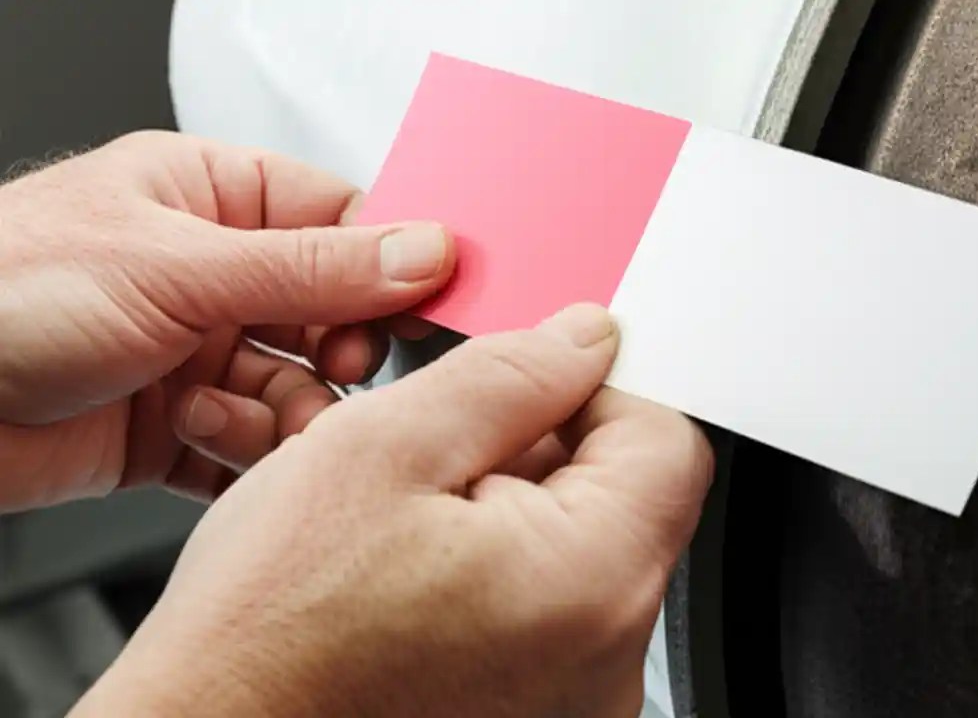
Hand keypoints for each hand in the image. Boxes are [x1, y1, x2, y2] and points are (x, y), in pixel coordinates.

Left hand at [0, 131, 453, 508]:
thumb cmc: (3, 291)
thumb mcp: (177, 268)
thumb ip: (313, 267)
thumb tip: (423, 250)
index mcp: (215, 198)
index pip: (346, 219)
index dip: (396, 262)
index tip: (434, 303)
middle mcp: (215, 273)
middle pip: (337, 314)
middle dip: (338, 350)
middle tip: (334, 365)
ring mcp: (200, 349)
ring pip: (304, 390)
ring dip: (281, 411)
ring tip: (226, 408)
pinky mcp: (183, 423)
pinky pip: (257, 443)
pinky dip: (241, 451)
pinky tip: (194, 434)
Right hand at [73, 304, 713, 717]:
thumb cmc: (269, 635)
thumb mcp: (382, 450)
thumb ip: (508, 377)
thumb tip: (582, 340)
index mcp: (591, 580)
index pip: (666, 439)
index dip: (598, 387)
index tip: (533, 379)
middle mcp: (606, 657)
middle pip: (626, 498)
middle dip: (542, 450)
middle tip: (440, 458)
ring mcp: (577, 698)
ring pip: (581, 552)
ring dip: (512, 511)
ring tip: (412, 528)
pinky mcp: (540, 716)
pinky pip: (552, 611)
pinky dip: (499, 573)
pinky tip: (419, 576)